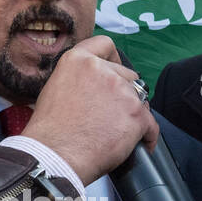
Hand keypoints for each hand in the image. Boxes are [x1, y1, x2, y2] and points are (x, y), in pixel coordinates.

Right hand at [20, 35, 158, 185]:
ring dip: (133, 113)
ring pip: (140, 99)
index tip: (115, 67)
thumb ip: (78, 79)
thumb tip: (92, 87)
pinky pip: (151, 125)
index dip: (113, 57)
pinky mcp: (138, 115)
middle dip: (123, 92)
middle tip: (110, 113)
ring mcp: (123, 91)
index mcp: (78, 60)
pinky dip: (146, 135)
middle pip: (127, 75)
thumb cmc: (49, 131)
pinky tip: (137, 143)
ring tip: (117, 132)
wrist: (56, 155)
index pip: (105, 44)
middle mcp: (102, 70)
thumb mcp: (55, 89)